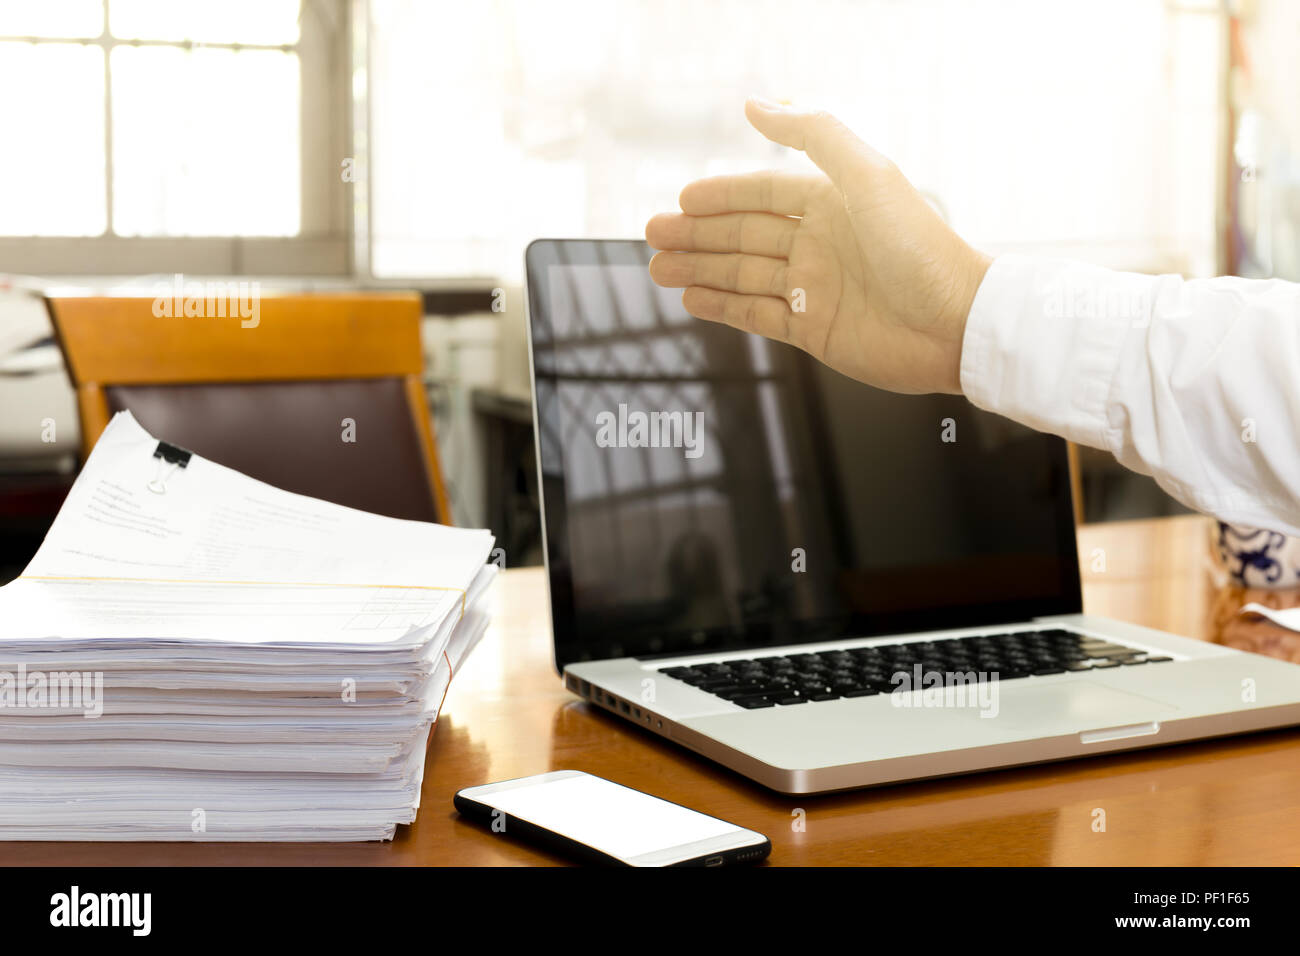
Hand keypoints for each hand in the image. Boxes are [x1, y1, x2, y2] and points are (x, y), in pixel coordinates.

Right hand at [646, 98, 990, 394]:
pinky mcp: (813, 330)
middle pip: (743, 236)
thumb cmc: (922, 247)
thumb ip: (814, 134)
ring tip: (659, 268)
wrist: (956, 324)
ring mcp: (814, 288)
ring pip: (741, 275)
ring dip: (698, 270)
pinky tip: (693, 300)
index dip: (720, 195)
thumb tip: (758, 103)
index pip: (762, 194)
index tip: (680, 199)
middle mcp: (819, 244)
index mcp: (831, 204)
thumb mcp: (868, 174)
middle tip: (652, 235)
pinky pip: (756, 315)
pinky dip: (723, 308)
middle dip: (696, 235)